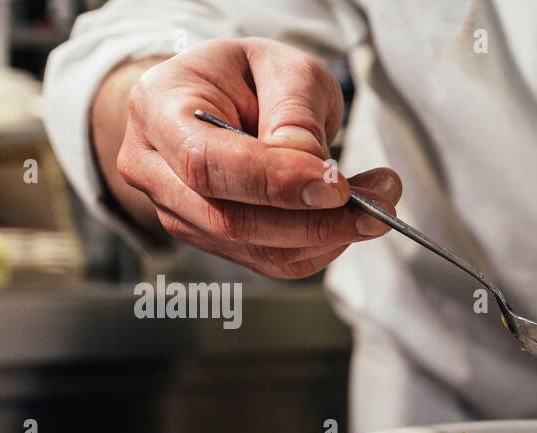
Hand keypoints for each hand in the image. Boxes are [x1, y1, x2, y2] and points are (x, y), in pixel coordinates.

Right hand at [95, 38, 401, 277]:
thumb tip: (307, 158)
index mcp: (158, 110)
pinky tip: (351, 220)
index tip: (336, 185)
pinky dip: (321, 247)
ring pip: (256, 250)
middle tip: (380, 206)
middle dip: (313, 222)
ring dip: (328, 237)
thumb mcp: (279, 66)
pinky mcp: (214, 242)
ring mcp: (180, 214)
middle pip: (230, 220)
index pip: (206, 163)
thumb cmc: (247, 79)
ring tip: (380, 205)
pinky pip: (272, 261)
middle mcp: (156, 170)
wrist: (221, 100)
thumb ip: (293, 107)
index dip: (272, 181)